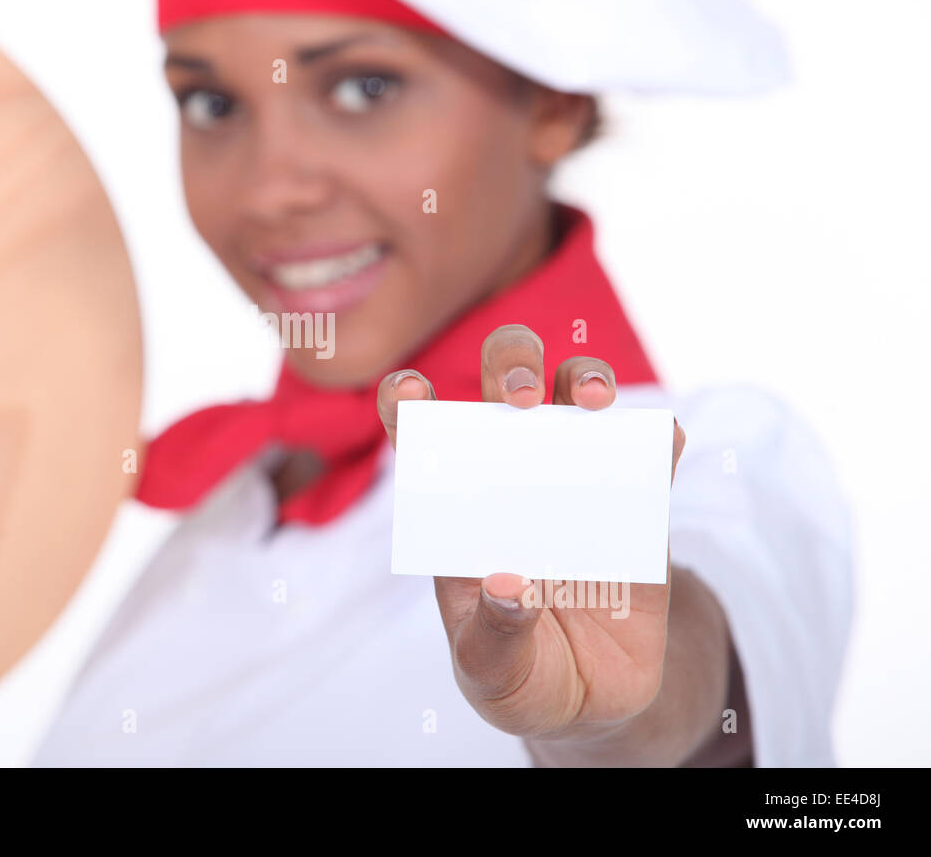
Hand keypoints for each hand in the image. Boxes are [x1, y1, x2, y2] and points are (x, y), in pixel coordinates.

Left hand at [377, 324, 685, 742]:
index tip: (410, 391)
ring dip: (584, 378)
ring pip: (576, 396)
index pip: (422, 435)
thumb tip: (508, 588)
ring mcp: (575, 483)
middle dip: (510, 366)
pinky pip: (650, 455)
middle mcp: (511, 476)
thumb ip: (494, 635)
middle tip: (520, 399)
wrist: (592, 704)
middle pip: (505, 387)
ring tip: (591, 401)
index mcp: (455, 507)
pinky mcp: (635, 506)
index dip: (408, 399)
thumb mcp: (492, 671)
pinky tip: (662, 440)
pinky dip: (659, 437)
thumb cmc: (519, 675)